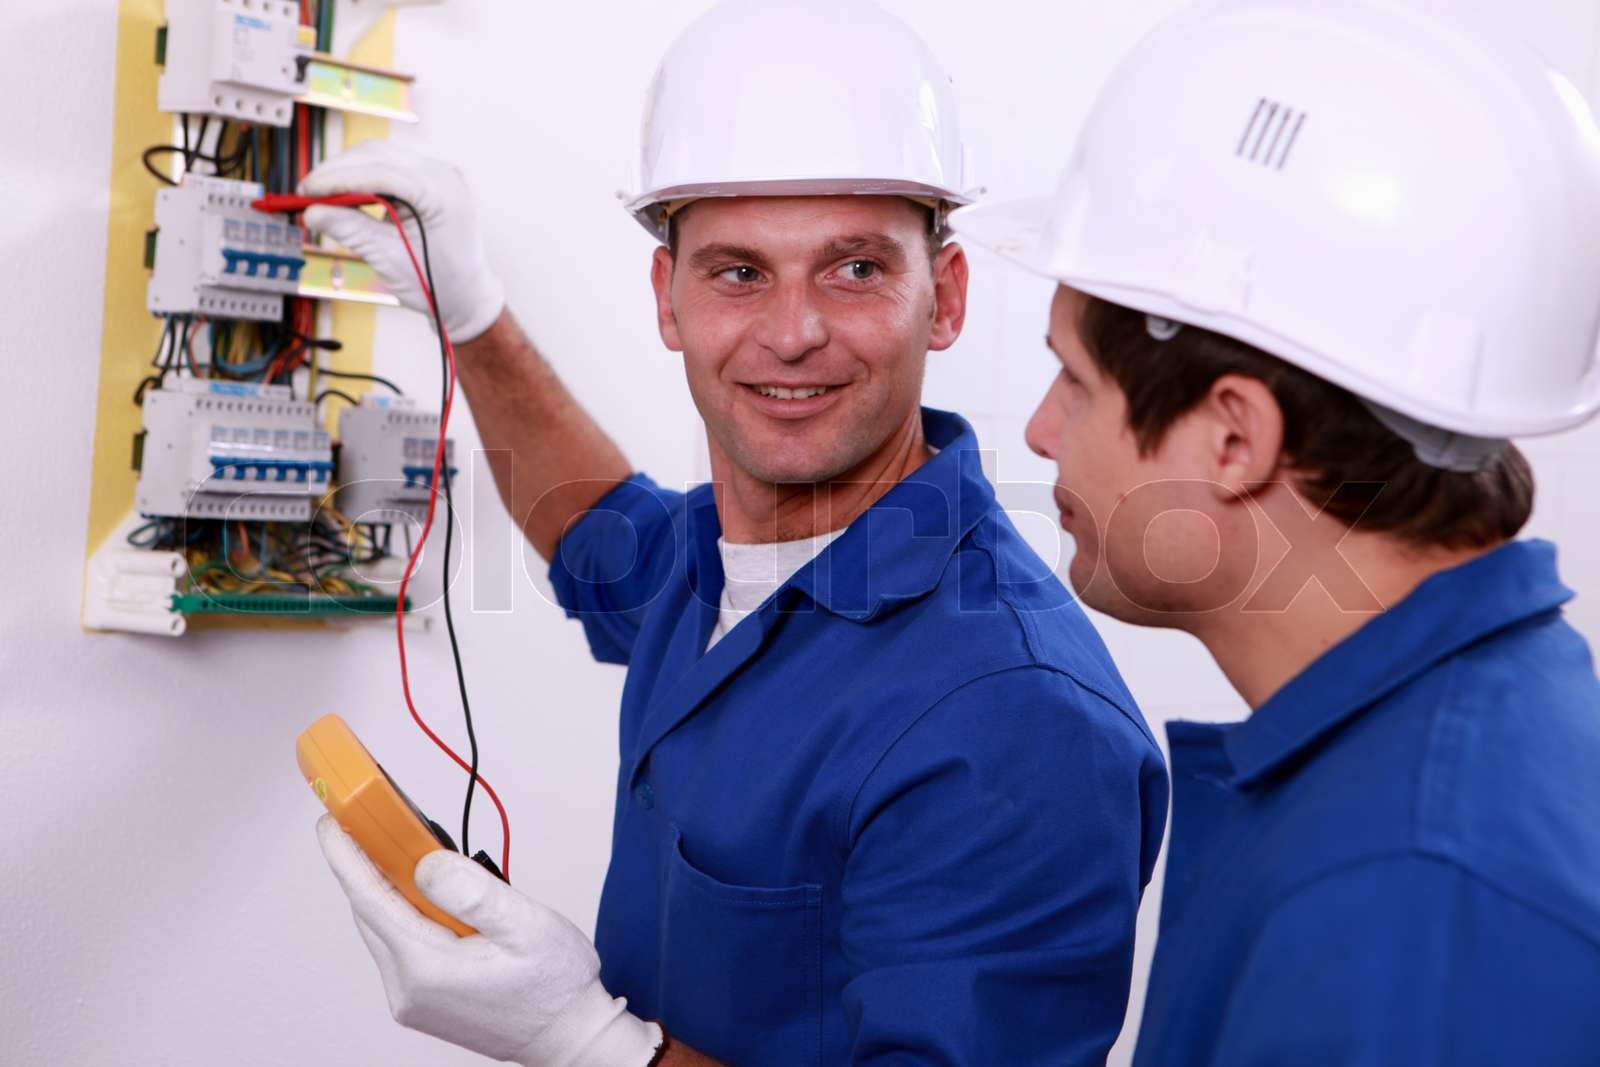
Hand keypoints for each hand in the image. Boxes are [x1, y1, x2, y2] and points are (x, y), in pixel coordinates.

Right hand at [300, 142, 506, 342]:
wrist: (466, 296)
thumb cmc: (437, 284)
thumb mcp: (388, 259)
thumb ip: (350, 230)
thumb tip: (312, 212)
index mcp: (443, 194)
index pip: (382, 172)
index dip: (339, 178)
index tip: (307, 189)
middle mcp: (445, 175)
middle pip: (379, 156)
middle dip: (338, 171)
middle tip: (306, 191)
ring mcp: (440, 174)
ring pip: (382, 156)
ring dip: (349, 171)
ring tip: (320, 193)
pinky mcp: (430, 179)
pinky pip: (391, 166)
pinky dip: (364, 176)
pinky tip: (344, 191)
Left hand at [316, 815, 661, 1065]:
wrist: (569, 1037)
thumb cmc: (555, 985)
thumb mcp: (527, 925)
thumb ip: (473, 892)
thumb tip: (426, 863)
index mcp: (427, 968)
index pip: (370, 898)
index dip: (346, 854)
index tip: (332, 819)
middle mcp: (408, 988)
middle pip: (371, 911)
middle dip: (368, 862)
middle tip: (375, 820)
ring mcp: (411, 998)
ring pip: (384, 927)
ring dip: (391, 887)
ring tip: (412, 851)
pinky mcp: (421, 1000)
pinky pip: (398, 944)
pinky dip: (405, 912)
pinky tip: (432, 896)